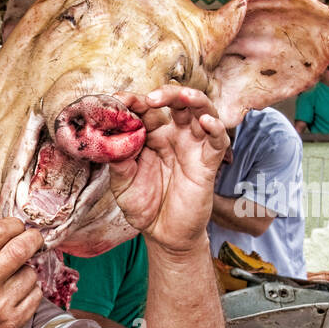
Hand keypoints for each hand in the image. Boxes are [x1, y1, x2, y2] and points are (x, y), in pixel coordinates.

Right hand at [0, 218, 43, 327]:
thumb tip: (8, 232)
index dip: (12, 224)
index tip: (17, 226)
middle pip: (20, 249)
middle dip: (32, 238)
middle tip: (34, 238)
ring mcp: (0, 308)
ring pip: (31, 274)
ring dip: (26, 271)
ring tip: (11, 279)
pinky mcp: (13, 324)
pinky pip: (35, 295)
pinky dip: (29, 291)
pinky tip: (14, 295)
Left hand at [107, 86, 229, 253]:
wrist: (163, 233)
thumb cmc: (143, 206)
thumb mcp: (123, 183)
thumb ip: (118, 160)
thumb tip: (110, 137)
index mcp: (151, 137)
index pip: (146, 111)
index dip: (134, 102)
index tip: (119, 100)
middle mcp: (174, 137)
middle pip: (177, 103)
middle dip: (167, 94)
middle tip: (151, 98)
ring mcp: (192, 147)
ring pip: (202, 112)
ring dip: (195, 100)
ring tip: (184, 96)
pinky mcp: (208, 163)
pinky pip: (218, 140)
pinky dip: (215, 128)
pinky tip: (206, 122)